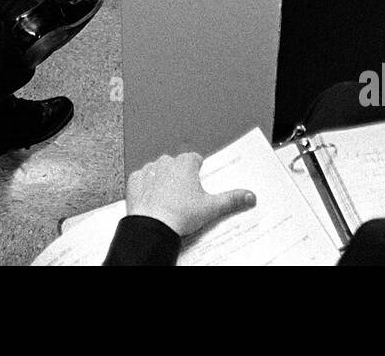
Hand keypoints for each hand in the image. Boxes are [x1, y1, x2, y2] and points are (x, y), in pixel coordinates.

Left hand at [125, 153, 255, 237]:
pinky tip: (153, 198)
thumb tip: (249, 196)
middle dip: (181, 176)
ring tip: (169, 199)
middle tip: (186, 195)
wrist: (153, 226)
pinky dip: (147, 187)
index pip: (195, 159)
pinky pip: (142, 179)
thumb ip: (232, 199)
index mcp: (185, 163)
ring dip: (163, 179)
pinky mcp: (135, 181)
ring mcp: (149, 170)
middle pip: (177, 164)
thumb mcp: (211, 207)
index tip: (199, 182)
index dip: (198, 171)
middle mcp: (166, 162)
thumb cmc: (178, 215)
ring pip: (159, 170)